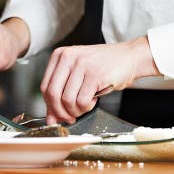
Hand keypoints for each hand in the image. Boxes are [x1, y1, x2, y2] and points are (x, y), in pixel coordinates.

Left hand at [40, 36, 159, 123]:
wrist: (129, 57)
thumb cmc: (103, 66)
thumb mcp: (77, 74)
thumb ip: (62, 92)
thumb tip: (51, 118)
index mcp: (60, 55)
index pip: (45, 86)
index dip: (50, 106)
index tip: (57, 116)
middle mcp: (68, 57)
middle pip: (53, 94)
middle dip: (61, 112)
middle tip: (70, 118)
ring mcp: (81, 65)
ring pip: (67, 100)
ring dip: (76, 110)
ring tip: (86, 104)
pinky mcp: (94, 74)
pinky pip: (82, 101)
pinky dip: (87, 107)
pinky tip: (94, 99)